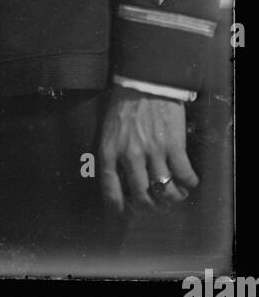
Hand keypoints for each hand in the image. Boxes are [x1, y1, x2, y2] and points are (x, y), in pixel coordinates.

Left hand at [98, 89, 197, 213]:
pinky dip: (189, 183)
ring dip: (172, 198)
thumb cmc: (124, 105)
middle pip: (142, 198)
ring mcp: (153, 152)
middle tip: (157, 205)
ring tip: (176, 195)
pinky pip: (184, 175)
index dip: (119, 208)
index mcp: (109, 151)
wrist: (144, 82)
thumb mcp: (107, 130)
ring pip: (165, 191)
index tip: (126, 213)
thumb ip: (111, 154)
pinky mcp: (173, 145)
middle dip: (151, 208)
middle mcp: (130, 156)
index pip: (111, 191)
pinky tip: (189, 182)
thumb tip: (118, 179)